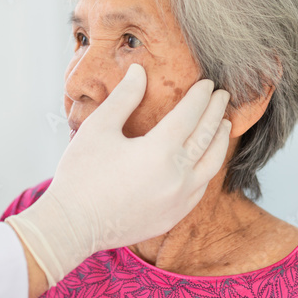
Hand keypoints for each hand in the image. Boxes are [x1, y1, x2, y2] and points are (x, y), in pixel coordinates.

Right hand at [7, 64, 230, 286]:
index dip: (200, 97)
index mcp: (159, 151)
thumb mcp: (98, 128)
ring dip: (219, 142)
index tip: (207, 84)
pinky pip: (200, 188)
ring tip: (223, 126)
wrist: (73, 225)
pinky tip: (205, 161)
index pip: (189, 115)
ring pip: (211, 165)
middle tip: (222, 96)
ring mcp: (178, 200)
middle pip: (206, 137)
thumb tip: (139, 71)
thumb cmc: (81, 175)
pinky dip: (208, 169)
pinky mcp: (173, 216)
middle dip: (216, 113)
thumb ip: (124, 98)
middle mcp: (177, 176)